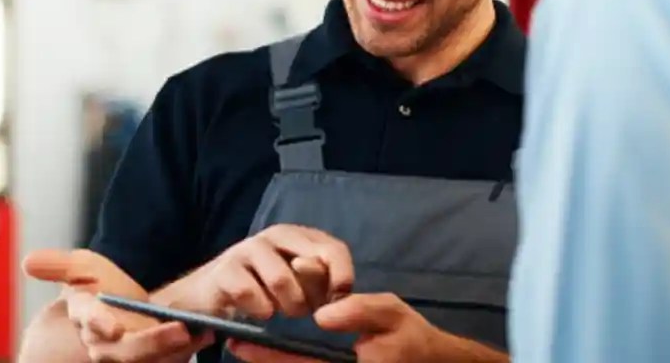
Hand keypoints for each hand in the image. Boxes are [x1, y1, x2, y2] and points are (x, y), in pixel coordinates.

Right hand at [24, 248, 213, 362]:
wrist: (119, 309)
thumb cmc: (99, 288)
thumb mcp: (82, 269)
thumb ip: (59, 265)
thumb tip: (28, 262)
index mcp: (86, 315)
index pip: (89, 319)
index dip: (98, 323)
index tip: (112, 326)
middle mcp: (105, 342)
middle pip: (126, 350)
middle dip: (152, 342)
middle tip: (180, 329)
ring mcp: (127, 355)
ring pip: (150, 360)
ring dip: (177, 349)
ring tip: (202, 330)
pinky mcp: (151, 359)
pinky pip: (167, 361)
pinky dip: (185, 352)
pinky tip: (205, 336)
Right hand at [160, 224, 353, 319]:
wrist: (209, 293)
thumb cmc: (261, 288)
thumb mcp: (296, 283)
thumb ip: (319, 280)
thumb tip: (339, 291)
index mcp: (297, 236)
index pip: (333, 249)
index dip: (342, 277)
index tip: (338, 301)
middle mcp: (274, 235)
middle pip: (309, 264)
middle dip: (310, 297)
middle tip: (299, 309)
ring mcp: (248, 249)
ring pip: (281, 281)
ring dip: (285, 306)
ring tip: (276, 311)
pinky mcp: (225, 270)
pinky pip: (252, 295)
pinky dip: (259, 310)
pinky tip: (256, 311)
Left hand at [227, 294, 471, 362]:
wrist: (435, 362)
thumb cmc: (412, 338)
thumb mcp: (391, 314)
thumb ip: (358, 312)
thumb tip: (321, 314)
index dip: (268, 356)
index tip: (239, 345)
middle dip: (265, 362)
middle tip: (234, 347)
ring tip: (246, 350)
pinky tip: (274, 355)